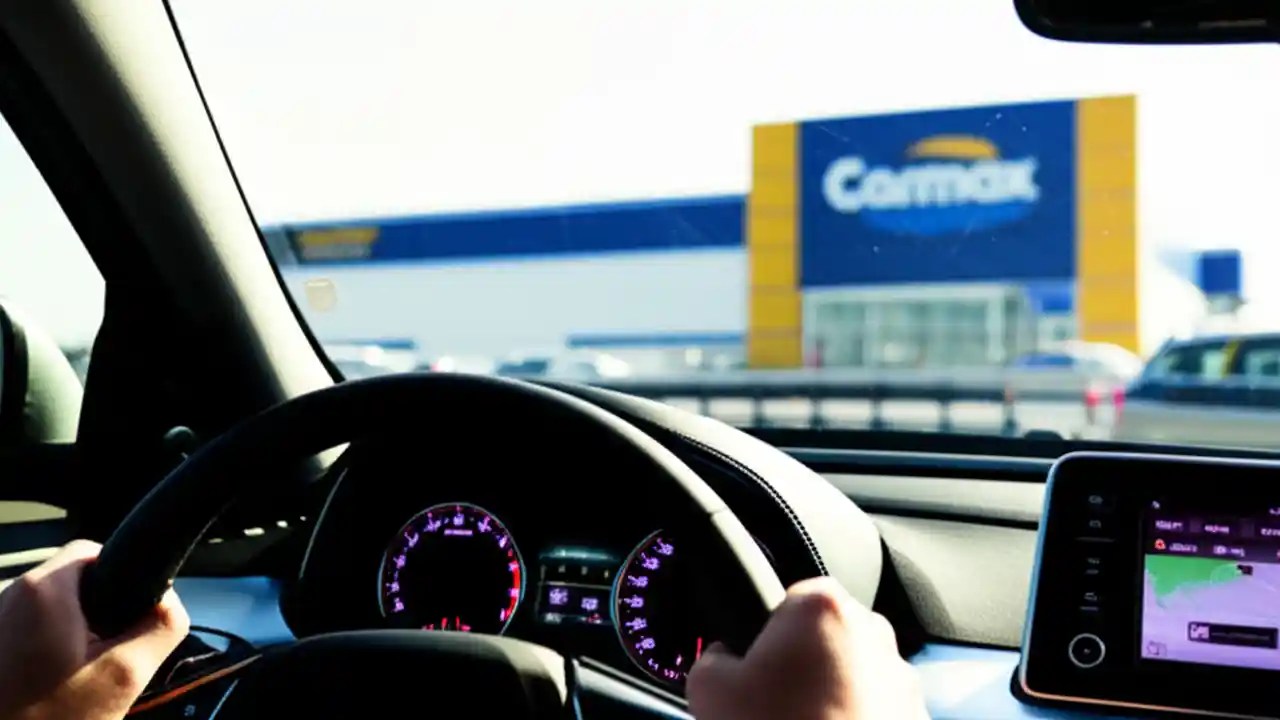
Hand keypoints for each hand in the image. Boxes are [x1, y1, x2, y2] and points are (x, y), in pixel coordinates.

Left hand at [0, 540, 189, 719]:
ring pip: (49, 606)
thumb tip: (169, 602)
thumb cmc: (51, 718)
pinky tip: (49, 680)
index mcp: (44, 589)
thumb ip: (162, 626)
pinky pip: (27, 628)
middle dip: (96, 610)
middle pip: (72, 580)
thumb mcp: (125, 675)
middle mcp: (10, 594)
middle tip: (103, 654)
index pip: (95, 551)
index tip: (126, 620)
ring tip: (75, 672)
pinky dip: (44, 646)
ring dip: (69, 630)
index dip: (122, 579)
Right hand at [687, 577, 927, 719]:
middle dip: (801, 665)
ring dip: (831, 696)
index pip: (787, 597)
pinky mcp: (917, 717)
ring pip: (853, 675)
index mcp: (823, 607)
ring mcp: (902, 677)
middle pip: (824, 636)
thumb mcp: (708, 690)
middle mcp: (873, 632)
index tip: (755, 667)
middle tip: (773, 704)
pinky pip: (878, 709)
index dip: (764, 634)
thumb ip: (711, 659)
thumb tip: (722, 661)